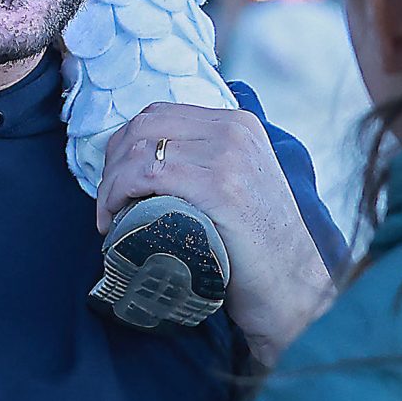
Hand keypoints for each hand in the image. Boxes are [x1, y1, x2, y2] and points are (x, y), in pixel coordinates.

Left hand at [96, 103, 333, 364]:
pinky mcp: (218, 187)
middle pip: (143, 126)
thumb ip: (206, 161)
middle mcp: (234, 129)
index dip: (124, 145)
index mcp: (238, 123)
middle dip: (112, 163)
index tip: (115, 181)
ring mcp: (227, 156)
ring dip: (110, 184)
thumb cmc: (259, 246)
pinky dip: (118, 195)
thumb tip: (147, 161)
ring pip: (139, 149)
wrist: (293, 286)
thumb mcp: (239, 183)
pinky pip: (147, 174)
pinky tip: (115, 220)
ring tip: (110, 216)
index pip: (158, 114)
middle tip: (108, 202)